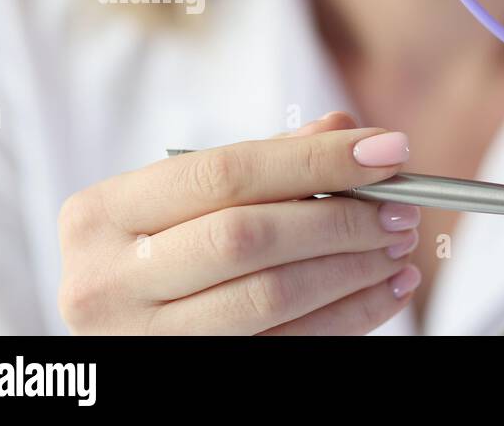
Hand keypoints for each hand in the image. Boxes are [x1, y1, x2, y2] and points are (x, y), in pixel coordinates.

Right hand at [57, 112, 423, 334]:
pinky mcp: (194, 374)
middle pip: (249, 236)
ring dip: (354, 269)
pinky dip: (352, 314)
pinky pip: (291, 342)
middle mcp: (108, 280)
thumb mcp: (181, 202)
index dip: (315, 160)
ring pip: (272, 295)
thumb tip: (344, 128)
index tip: (388, 151)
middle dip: (341, 220)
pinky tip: (389, 289)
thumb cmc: (151, 252)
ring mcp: (145, 338)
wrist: (109, 337)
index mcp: (101, 214)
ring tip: (400, 247)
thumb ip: (260, 162)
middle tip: (402, 209)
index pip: (225, 174)